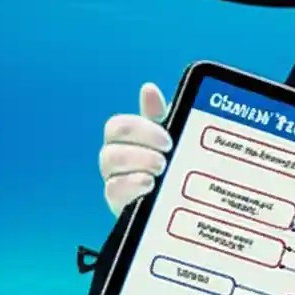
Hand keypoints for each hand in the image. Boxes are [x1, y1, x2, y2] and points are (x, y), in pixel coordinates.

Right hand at [98, 82, 171, 215]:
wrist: (185, 202)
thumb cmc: (176, 164)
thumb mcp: (174, 137)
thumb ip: (159, 116)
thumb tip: (148, 88)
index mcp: (127, 142)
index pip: (117, 127)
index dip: (140, 130)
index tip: (167, 140)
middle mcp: (116, 162)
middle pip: (110, 149)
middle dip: (138, 151)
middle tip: (165, 158)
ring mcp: (116, 185)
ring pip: (109, 169)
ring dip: (136, 165)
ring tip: (161, 172)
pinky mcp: (120, 206)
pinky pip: (112, 193)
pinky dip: (130, 186)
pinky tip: (149, 186)